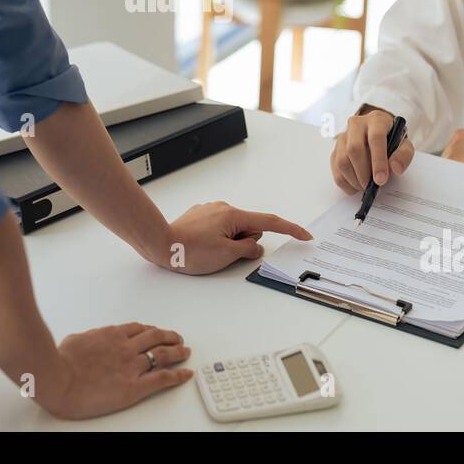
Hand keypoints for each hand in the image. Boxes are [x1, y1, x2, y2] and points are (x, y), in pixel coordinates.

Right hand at [41, 322, 192, 419]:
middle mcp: (126, 347)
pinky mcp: (134, 387)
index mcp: (112, 335)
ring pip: (163, 354)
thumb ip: (88, 340)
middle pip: (156, 337)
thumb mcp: (75, 341)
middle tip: (178, 339)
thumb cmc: (59, 361)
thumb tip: (88, 341)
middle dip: (170, 336)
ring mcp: (132, 366)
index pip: (139, 329)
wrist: (57, 378)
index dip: (151, 330)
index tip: (156, 331)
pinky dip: (178, 375)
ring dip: (178, 352)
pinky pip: (163, 378)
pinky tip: (186, 374)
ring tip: (186, 351)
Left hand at [161, 201, 311, 274]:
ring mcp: (210, 211)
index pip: (269, 222)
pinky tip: (202, 247)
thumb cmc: (190, 251)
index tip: (304, 235)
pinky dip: (218, 239)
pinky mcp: (200, 217)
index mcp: (233, 215)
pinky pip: (219, 228)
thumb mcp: (226, 255)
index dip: (290, 229)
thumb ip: (247, 250)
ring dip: (230, 242)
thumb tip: (254, 247)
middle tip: (225, 255)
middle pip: (249, 228)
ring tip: (209, 252)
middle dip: (245, 243)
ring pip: (233, 230)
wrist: (160, 243)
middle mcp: (223, 208)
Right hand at [331, 108, 415, 193]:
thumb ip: (403, 156)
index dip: (378, 160)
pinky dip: (345, 182)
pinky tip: (356, 186)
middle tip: (371, 186)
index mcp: (377, 120)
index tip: (381, 179)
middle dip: (363, 173)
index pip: (375, 138)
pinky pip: (335, 168)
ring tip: (365, 186)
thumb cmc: (392, 141)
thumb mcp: (405, 146)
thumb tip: (394, 168)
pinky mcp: (336, 149)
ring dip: (353, 179)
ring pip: (342, 160)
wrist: (379, 136)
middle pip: (354, 149)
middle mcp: (357, 124)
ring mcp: (343, 136)